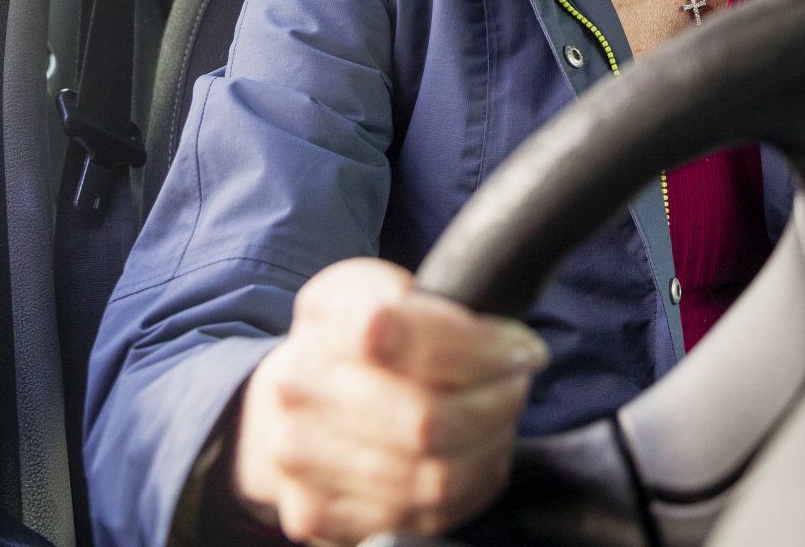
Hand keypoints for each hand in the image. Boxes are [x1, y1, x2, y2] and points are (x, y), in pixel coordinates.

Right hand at [232, 258, 548, 544]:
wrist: (286, 407)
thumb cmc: (355, 340)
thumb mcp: (387, 286)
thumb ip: (441, 294)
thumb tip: (500, 342)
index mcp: (325, 318)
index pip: (403, 336)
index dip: (480, 349)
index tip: (519, 349)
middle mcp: (298, 391)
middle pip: (429, 419)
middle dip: (497, 403)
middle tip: (516, 384)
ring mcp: (302, 461)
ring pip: (435, 477)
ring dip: (488, 446)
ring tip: (496, 417)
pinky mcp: (317, 516)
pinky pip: (423, 517)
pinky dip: (467, 485)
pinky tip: (470, 454)